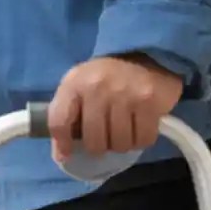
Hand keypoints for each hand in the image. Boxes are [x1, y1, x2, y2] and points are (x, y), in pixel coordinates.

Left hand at [48, 54, 182, 163]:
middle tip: (104, 136)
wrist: (142, 54)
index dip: (62, 144)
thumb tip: (61, 155)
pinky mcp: (151, 101)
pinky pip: (143, 139)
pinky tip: (138, 127)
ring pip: (119, 144)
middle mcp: (98, 88)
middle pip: (93, 142)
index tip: (67, 154)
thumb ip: (64, 117)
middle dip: (99, 146)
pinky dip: (141, 140)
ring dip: (121, 144)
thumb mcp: (76, 88)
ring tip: (122, 130)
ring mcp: (126, 94)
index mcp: (74, 84)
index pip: (59, 123)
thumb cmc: (103, 78)